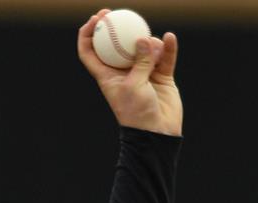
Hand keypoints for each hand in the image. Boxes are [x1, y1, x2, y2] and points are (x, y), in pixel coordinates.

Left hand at [77, 9, 181, 136]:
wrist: (156, 133)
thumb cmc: (137, 113)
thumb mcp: (134, 86)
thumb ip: (140, 61)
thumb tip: (144, 38)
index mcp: (107, 76)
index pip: (90, 52)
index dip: (88, 34)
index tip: (96, 19)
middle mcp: (123, 72)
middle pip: (117, 45)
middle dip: (118, 28)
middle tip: (122, 13)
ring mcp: (143, 73)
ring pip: (144, 48)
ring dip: (149, 42)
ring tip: (154, 45)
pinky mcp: (161, 76)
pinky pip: (164, 57)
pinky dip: (167, 47)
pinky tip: (169, 38)